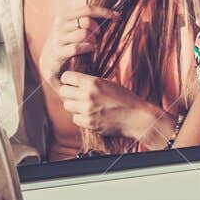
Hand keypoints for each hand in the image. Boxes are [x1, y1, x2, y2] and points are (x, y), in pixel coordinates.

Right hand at [38, 5, 118, 82]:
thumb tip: (109, 12)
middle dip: (97, 29)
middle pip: (87, 21)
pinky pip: (78, 47)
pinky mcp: (58, 52)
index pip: (87, 9)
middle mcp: (59, 25)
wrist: (47, 63)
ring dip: (93, 40)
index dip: (104, 11)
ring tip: (93, 44)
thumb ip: (84, 19)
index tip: (118, 16)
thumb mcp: (71, 28)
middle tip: (97, 36)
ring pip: (84, 34)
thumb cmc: (65, 43)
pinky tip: (91, 49)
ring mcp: (57, 39)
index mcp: (63, 16)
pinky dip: (88, 48)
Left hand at [57, 71, 171, 145]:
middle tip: (74, 95)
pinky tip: (89, 115)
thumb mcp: (109, 84)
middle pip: (63, 91)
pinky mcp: (89, 123)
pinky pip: (75, 118)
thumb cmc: (124, 99)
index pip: (67, 77)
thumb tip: (76, 81)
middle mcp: (88, 95)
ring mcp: (88, 110)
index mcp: (93, 82)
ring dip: (73, 105)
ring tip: (82, 105)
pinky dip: (80, 117)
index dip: (67, 79)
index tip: (70, 82)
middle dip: (68, 92)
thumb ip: (92, 82)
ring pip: (67, 105)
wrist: (135, 117)